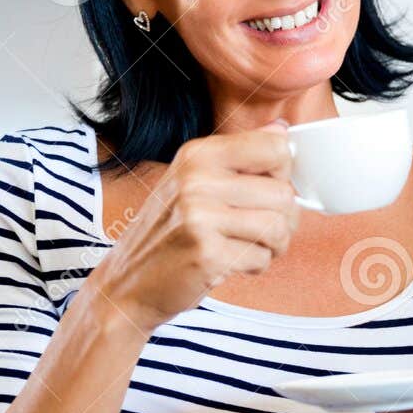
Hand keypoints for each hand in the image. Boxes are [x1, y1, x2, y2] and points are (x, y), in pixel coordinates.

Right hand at [90, 121, 300, 332]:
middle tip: (264, 230)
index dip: (283, 174)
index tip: (267, 190)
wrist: (128, 283)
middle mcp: (197, 179)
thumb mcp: (194, 180)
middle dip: (284, 218)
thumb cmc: (167, 233)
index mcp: (198, 154)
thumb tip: (281, 129)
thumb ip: (239, 154)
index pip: (276, 148)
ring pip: (279, 226)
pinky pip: (261, 256)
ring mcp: (200, 216)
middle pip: (283, 192)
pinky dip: (256, 265)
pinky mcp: (207, 253)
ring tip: (251, 246)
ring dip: (275, 245)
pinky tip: (232, 262)